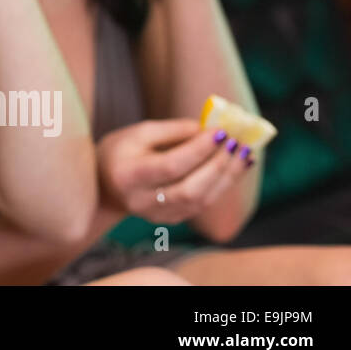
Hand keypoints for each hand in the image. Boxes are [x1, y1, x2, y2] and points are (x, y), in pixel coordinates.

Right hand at [96, 119, 254, 223]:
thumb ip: (173, 130)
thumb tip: (209, 129)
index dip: (198, 150)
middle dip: (218, 166)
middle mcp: (143, 201)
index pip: (170, 166)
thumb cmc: (122, 151)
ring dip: (227, 177)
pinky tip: (236, 167)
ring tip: (245, 154)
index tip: (220, 131)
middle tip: (237, 143)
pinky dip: (223, 185)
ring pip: (201, 201)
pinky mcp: (172, 220)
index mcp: (129, 176)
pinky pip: (203, 204)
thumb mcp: (139, 132)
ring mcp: (158, 215)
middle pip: (190, 190)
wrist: (105, 184)